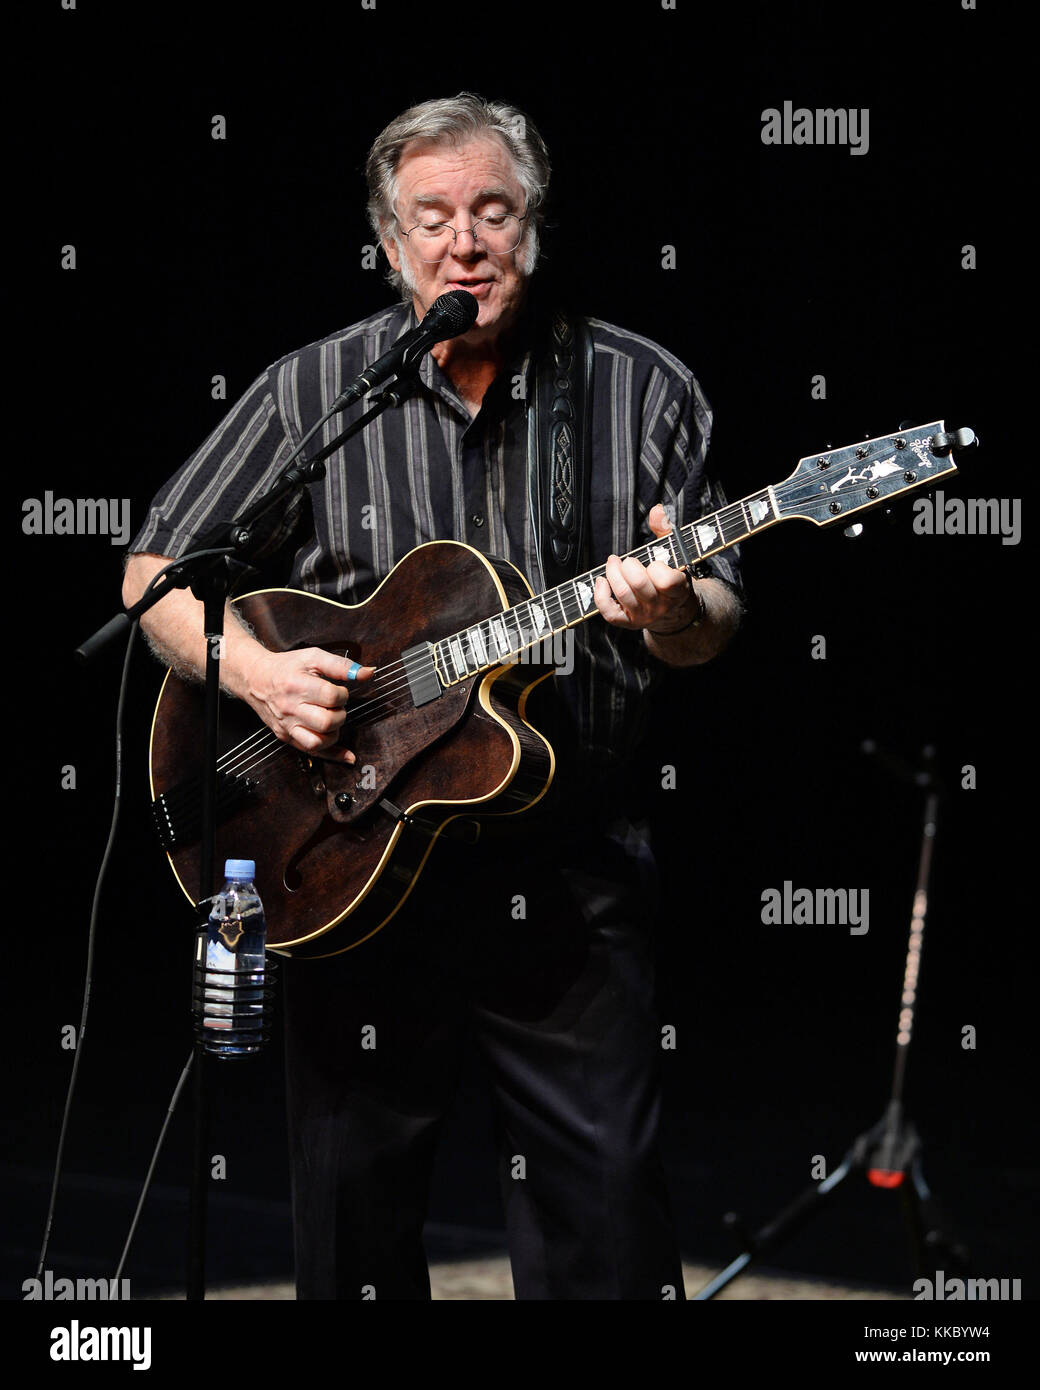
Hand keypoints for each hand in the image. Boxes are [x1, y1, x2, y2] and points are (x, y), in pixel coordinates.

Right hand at [241, 647, 374, 761]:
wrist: (256, 679)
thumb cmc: (286, 667)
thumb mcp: (313, 658)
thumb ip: (342, 665)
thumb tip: (367, 673)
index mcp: (296, 685)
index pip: (330, 696)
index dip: (343, 694)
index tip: (340, 690)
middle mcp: (290, 708)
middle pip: (326, 722)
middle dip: (340, 714)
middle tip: (335, 706)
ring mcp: (287, 725)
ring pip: (318, 742)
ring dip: (334, 733)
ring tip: (332, 720)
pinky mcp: (286, 736)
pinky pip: (311, 752)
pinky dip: (333, 755)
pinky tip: (347, 755)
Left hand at [594, 504, 695, 632]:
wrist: (673, 612)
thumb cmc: (671, 578)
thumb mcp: (674, 555)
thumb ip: (665, 531)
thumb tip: (656, 509)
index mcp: (676, 590)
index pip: (666, 580)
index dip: (657, 568)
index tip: (654, 562)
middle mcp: (660, 606)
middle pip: (638, 583)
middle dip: (628, 565)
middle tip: (627, 560)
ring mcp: (643, 616)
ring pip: (622, 593)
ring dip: (612, 573)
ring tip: (613, 564)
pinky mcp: (627, 622)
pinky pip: (609, 612)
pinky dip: (600, 594)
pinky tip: (601, 581)